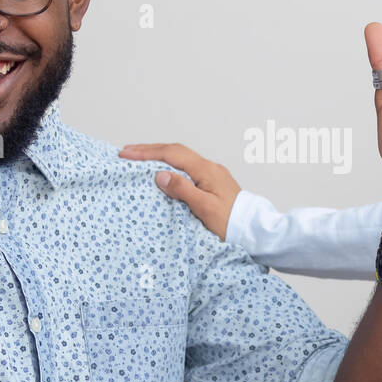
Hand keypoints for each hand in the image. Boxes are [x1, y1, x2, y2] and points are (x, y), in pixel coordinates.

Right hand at [118, 143, 239, 239]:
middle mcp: (209, 168)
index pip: (171, 154)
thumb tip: (160, 174)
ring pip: (181, 158)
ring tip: (139, 159)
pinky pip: (186, 168)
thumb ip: (182, 189)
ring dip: (159, 156)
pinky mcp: (212, 183)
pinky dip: (169, 165)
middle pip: (175, 152)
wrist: (255, 231)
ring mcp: (212, 175)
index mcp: (206, 170)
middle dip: (149, 150)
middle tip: (126, 152)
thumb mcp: (204, 208)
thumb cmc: (231, 223)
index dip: (147, 153)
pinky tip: (162, 172)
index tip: (126, 154)